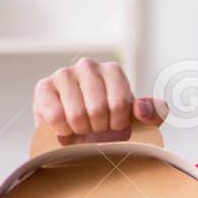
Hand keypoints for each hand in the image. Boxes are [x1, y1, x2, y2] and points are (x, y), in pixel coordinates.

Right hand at [34, 58, 166, 143]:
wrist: (80, 130)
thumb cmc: (112, 122)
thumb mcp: (140, 120)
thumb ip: (153, 113)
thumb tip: (141, 109)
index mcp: (113, 71)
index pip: (120, 104)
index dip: (118, 124)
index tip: (116, 125)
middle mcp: (87, 66)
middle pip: (98, 109)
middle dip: (100, 128)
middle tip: (97, 128)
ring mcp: (63, 74)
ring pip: (76, 115)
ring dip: (82, 130)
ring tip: (83, 128)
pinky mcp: (43, 87)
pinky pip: (55, 116)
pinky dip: (63, 130)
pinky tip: (67, 128)